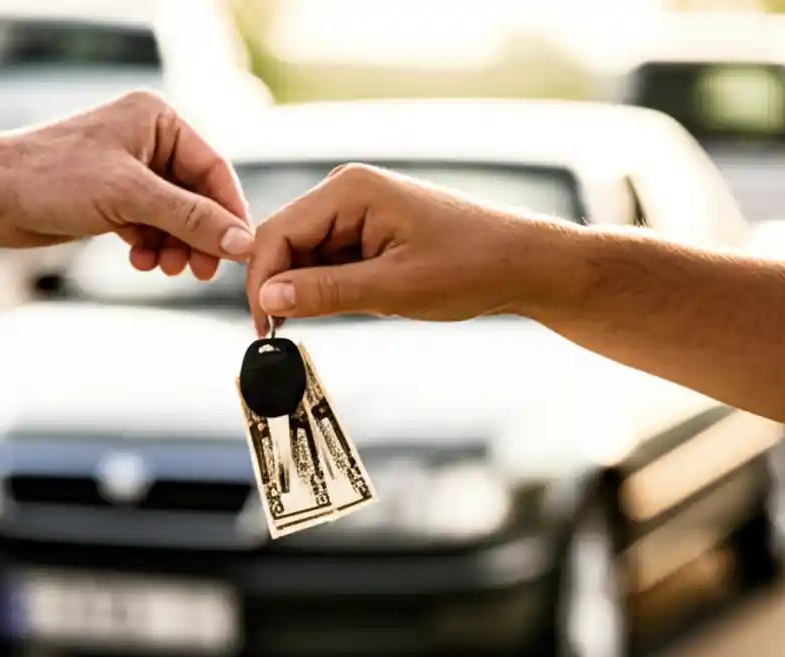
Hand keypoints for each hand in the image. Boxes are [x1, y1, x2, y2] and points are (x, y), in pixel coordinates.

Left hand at [0, 91, 251, 279]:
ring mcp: (130, 170)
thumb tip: (240, 242)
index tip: (240, 252)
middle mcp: (148, 140)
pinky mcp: (112, 198)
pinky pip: (150, 225)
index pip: (214, 169)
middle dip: (199, 235)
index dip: (229, 213)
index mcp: (158, 120)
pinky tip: (141, 260)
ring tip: (166, 268)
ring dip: (175, 245)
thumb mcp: (129, 196)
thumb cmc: (49, 177)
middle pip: (197, 196)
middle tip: (202, 271)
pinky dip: (151, 246)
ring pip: (174, 216)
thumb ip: (189, 218)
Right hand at [245, 163, 577, 335]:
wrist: (523, 263)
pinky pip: (330, 259)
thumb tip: (267, 300)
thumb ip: (325, 292)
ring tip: (351, 313)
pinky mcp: (370, 229)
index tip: (264, 329)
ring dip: (311, 289)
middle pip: (285, 242)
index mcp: (349, 189)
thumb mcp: (393, 289)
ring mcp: (358, 209)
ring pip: (305, 255)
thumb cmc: (471, 267)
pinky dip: (333, 287)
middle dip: (282, 288)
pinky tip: (364, 302)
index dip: (261, 283)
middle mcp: (347, 190)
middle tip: (287, 337)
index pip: (276, 234)